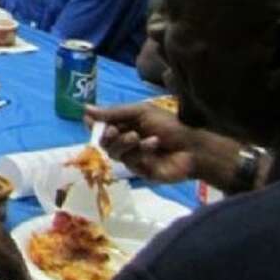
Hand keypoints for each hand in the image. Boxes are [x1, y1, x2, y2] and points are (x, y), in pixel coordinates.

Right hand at [86, 102, 209, 182]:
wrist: (193, 147)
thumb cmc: (170, 125)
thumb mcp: (141, 112)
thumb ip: (114, 112)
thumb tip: (85, 109)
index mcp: (125, 124)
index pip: (101, 125)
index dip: (95, 125)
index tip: (91, 122)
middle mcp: (126, 141)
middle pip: (103, 141)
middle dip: (107, 136)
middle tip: (114, 131)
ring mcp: (132, 157)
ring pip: (114, 152)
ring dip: (124, 143)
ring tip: (138, 137)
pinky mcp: (139, 171)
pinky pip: (129, 161)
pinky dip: (140, 150)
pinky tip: (153, 144)